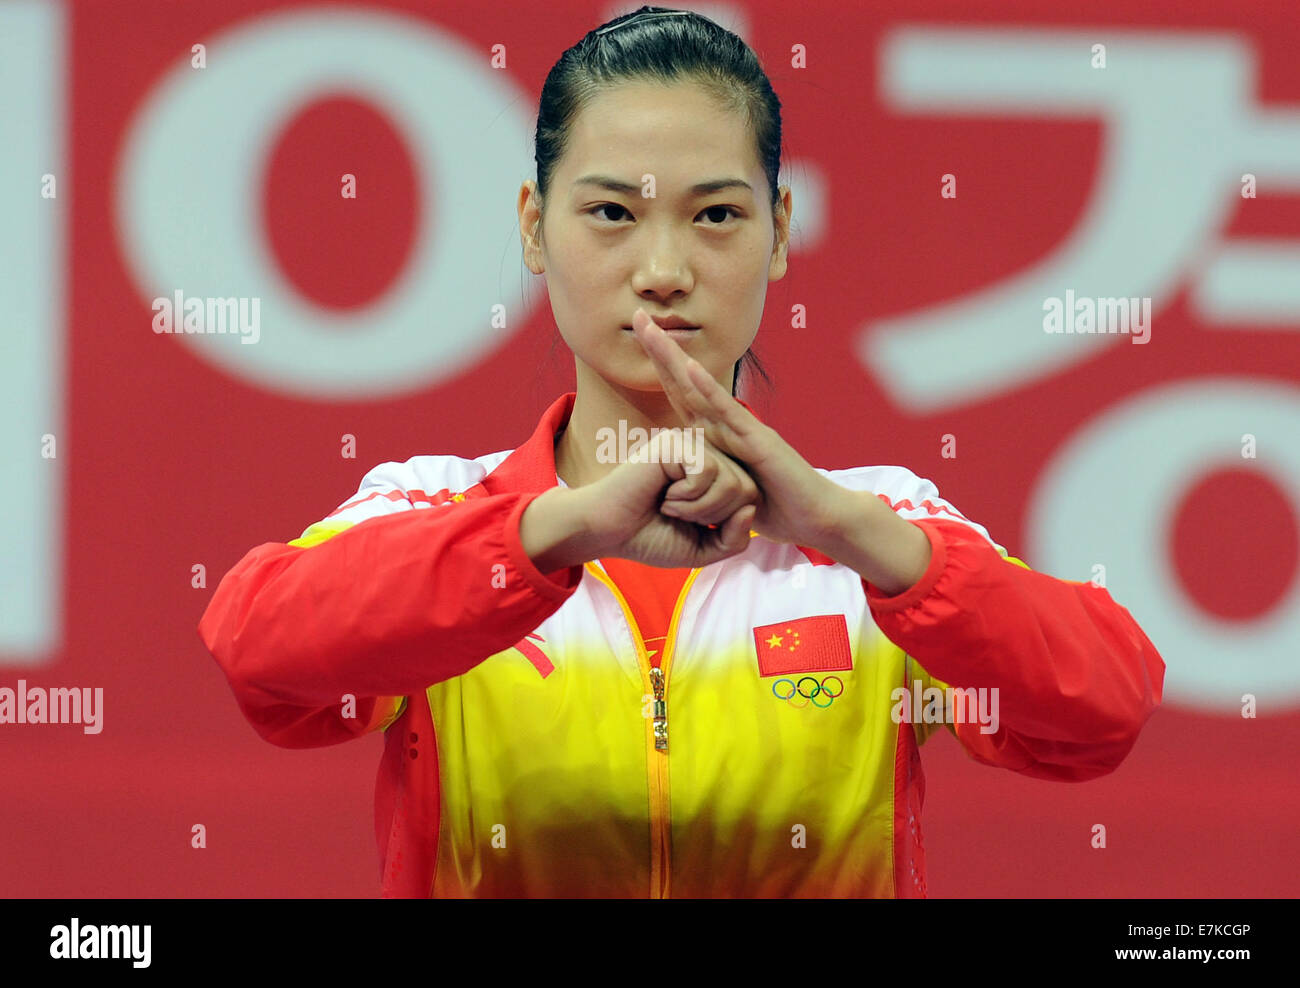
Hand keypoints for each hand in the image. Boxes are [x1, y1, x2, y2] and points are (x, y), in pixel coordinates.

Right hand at [584, 425, 758, 567]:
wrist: (608, 531)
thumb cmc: (650, 538)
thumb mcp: (702, 549)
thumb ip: (734, 538)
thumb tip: (750, 510)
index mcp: (714, 476)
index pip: (751, 498)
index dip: (726, 524)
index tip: (692, 525)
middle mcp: (706, 456)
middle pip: (747, 489)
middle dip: (714, 516)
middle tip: (679, 516)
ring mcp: (692, 446)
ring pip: (731, 482)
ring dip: (699, 508)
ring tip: (671, 506)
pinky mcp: (676, 443)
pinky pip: (707, 472)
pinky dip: (687, 497)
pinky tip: (664, 495)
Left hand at [630, 307, 847, 548]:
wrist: (814, 518)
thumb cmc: (775, 506)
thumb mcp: (727, 491)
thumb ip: (707, 477)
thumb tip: (679, 480)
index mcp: (716, 435)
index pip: (681, 394)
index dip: (659, 367)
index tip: (639, 338)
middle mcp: (727, 424)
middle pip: (686, 381)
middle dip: (661, 349)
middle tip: (638, 315)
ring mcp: (743, 428)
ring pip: (701, 389)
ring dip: (676, 359)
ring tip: (653, 331)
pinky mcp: (758, 440)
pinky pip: (728, 412)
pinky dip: (709, 389)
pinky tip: (690, 368)